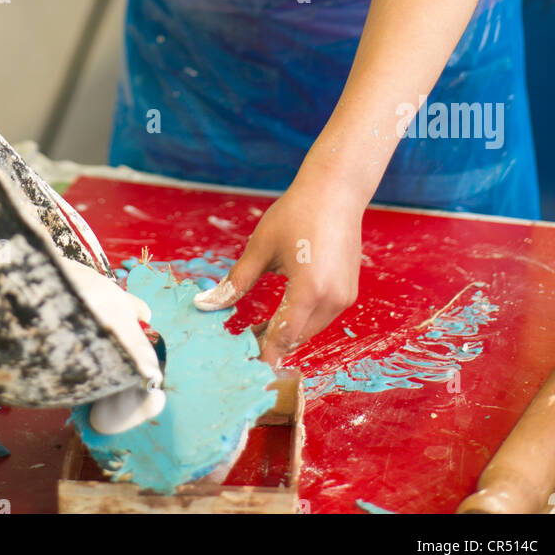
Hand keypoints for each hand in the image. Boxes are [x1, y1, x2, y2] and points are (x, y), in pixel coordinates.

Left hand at [193, 163, 365, 367]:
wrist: (336, 190)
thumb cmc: (297, 213)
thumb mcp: (261, 247)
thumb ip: (236, 281)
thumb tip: (205, 304)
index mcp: (309, 290)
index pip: (283, 336)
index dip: (263, 353)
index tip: (244, 364)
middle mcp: (332, 299)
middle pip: (297, 337)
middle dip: (271, 343)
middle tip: (243, 341)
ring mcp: (344, 296)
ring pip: (311, 329)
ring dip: (287, 331)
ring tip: (258, 327)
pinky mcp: (348, 291)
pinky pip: (322, 316)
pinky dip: (302, 319)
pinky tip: (283, 311)